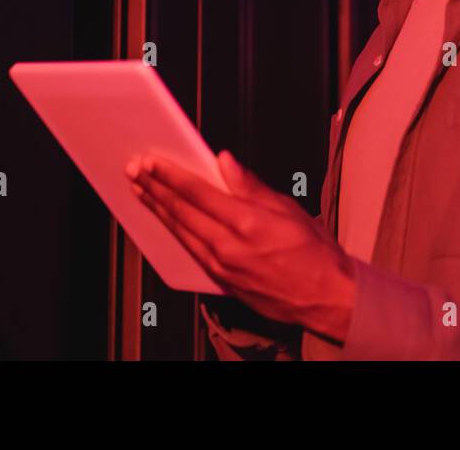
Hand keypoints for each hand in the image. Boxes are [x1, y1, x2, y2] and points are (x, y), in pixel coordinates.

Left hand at [126, 149, 355, 343]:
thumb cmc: (313, 254)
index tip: (152, 161)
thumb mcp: (287, 208)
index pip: (198, 192)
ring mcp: (222, 267)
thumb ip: (250, 185)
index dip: (171, 174)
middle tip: (135, 172)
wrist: (324, 297)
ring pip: (179, 232)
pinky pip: (189, 251)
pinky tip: (164, 221)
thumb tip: (226, 162)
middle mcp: (230, 247)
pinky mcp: (220, 281)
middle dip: (155, 189)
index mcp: (248, 223)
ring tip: (140, 192)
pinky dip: (172, 232)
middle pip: (181, 212)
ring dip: (157, 210)